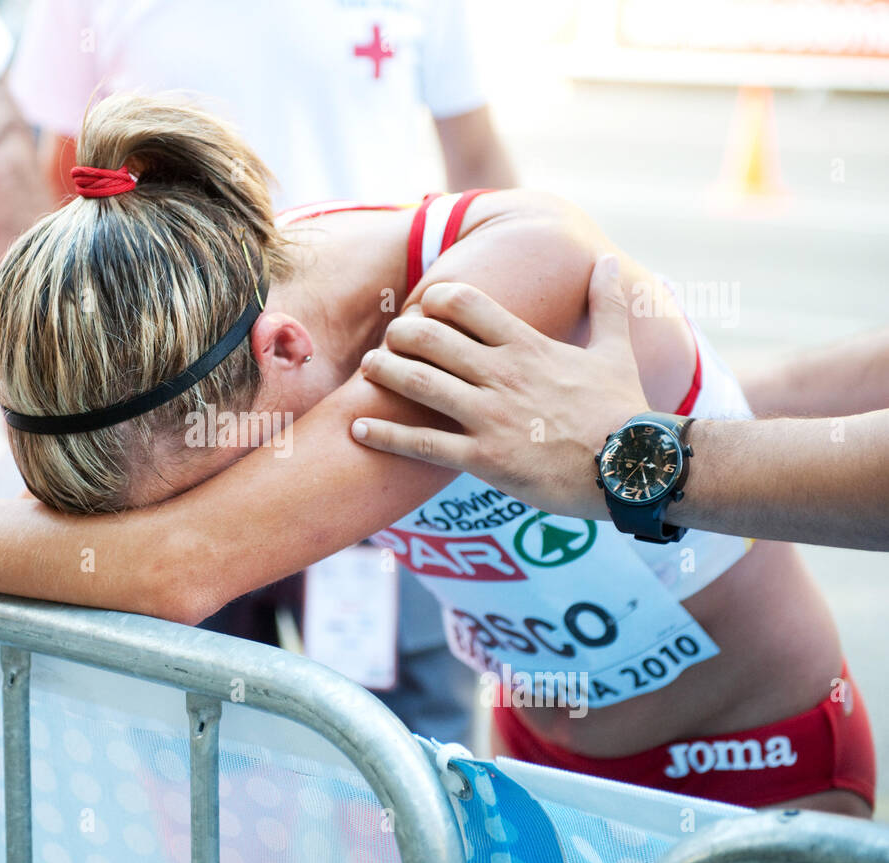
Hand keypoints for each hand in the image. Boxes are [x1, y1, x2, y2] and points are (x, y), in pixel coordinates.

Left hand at [349, 255, 647, 519]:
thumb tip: (607, 262)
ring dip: (386, 373)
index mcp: (528, 346)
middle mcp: (503, 375)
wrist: (636, 467)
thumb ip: (606, 304)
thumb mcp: (617, 350)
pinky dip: (386, 435)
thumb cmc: (624, 410)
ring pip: (420, 386)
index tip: (423, 303)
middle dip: (401, 334)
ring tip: (368, 368)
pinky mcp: (485, 460)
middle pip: (431, 340)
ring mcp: (491, 417)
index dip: (436, 298)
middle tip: (389, 338)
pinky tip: (358, 428)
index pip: (466, 304)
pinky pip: (423, 445)